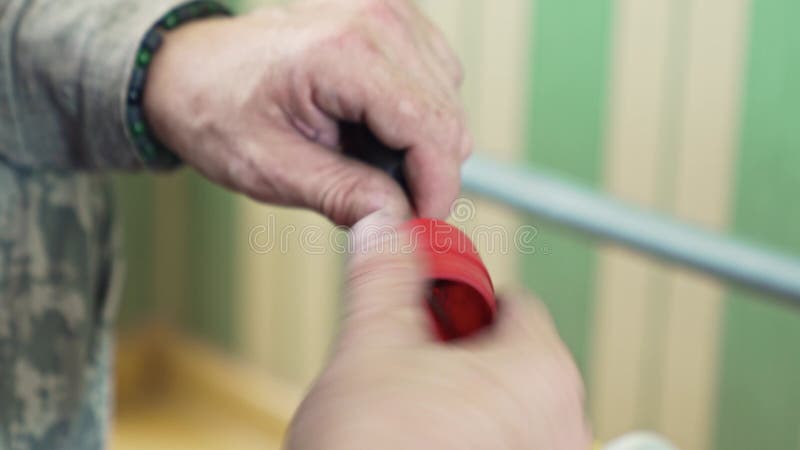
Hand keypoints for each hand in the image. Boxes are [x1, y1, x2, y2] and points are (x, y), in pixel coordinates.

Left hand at [144, 0, 470, 225]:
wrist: (193, 69)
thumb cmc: (218, 109)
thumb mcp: (272, 168)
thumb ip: (342, 195)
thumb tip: (398, 221)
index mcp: (341, 54)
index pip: (430, 127)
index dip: (438, 186)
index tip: (422, 219)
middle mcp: (373, 20)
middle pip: (447, 114)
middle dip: (429, 168)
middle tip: (386, 197)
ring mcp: (385, 11)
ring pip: (449, 96)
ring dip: (423, 139)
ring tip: (367, 154)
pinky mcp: (390, 17)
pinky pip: (437, 74)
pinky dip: (417, 111)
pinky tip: (375, 124)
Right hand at [286, 215, 590, 449]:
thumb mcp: (368, 350)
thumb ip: (383, 278)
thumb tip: (384, 228)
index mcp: (540, 369)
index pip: (513, 300)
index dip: (461, 296)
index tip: (428, 309)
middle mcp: (563, 421)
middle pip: (511, 352)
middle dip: (458, 352)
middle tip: (410, 369)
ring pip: (505, 402)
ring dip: (462, 397)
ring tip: (410, 415)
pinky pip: (507, 439)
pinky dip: (472, 434)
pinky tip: (423, 443)